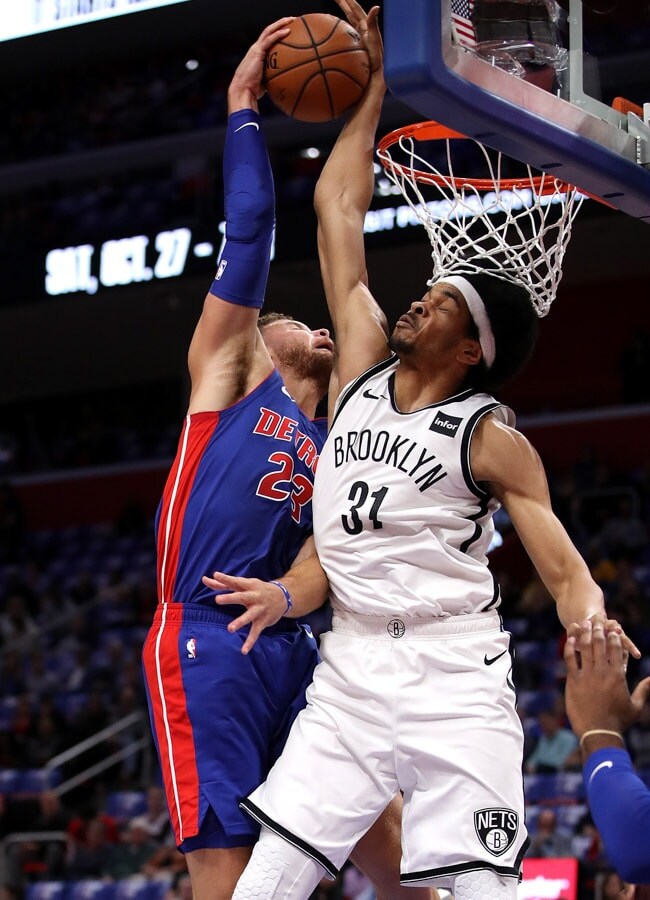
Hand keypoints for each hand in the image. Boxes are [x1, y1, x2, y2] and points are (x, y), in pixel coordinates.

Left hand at [202, 571, 288, 654]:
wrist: (283, 597)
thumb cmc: (257, 589)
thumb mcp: (244, 584)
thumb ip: (224, 583)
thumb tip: (205, 579)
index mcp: (248, 586)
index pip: (235, 582)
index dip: (225, 579)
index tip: (214, 575)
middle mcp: (254, 596)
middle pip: (241, 597)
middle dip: (230, 598)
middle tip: (217, 600)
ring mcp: (259, 609)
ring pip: (249, 616)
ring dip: (240, 622)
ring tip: (230, 629)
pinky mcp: (262, 621)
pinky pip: (255, 632)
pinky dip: (250, 642)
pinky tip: (243, 651)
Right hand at [228, 17, 294, 111]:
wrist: (243, 91)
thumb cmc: (253, 91)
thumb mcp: (266, 83)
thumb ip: (274, 79)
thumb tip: (286, 85)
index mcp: (257, 55)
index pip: (268, 40)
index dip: (277, 33)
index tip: (288, 31)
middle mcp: (256, 49)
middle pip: (269, 32)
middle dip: (280, 24)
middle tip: (292, 21)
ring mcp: (256, 49)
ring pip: (269, 31)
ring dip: (280, 23)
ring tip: (292, 19)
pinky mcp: (257, 52)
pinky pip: (269, 39)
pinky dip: (279, 34)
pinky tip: (288, 31)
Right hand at [333, 0, 383, 76]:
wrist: (373, 76)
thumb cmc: (376, 61)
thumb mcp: (374, 41)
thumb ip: (373, 25)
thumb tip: (376, 8)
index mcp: (366, 28)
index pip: (356, 11)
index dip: (349, 1)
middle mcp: (361, 31)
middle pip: (351, 14)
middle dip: (344, 3)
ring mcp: (357, 40)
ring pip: (347, 23)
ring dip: (341, 14)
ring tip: (333, 7)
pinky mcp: (353, 48)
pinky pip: (343, 36)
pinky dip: (337, 30)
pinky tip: (329, 31)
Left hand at [564, 619, 649, 740]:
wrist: (598, 732)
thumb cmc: (619, 721)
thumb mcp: (635, 706)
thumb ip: (644, 690)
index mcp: (617, 675)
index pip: (616, 649)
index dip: (614, 636)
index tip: (613, 627)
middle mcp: (602, 672)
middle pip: (600, 644)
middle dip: (598, 629)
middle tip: (596, 619)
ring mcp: (587, 675)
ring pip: (584, 648)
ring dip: (584, 633)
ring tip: (583, 623)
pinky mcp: (573, 681)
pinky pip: (570, 659)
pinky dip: (569, 647)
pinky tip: (569, 639)